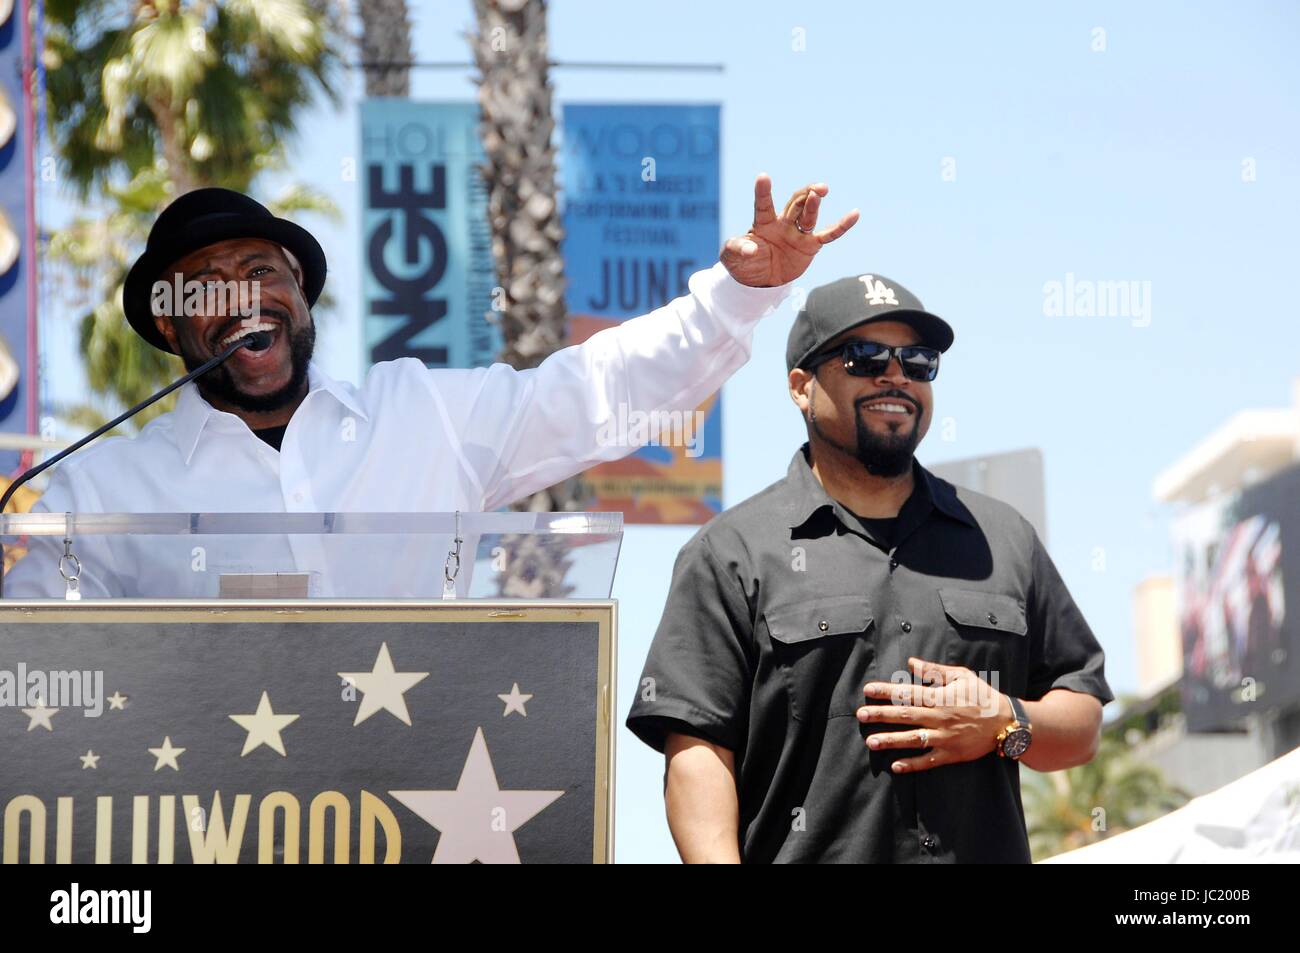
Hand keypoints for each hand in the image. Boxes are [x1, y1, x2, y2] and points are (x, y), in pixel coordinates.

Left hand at [720, 174, 858, 286]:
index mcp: (763, 223)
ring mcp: (798, 233)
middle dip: (804, 195)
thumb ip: (737, 249)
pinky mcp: (810, 246)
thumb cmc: (744, 263)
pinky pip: (828, 235)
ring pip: (809, 216)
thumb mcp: (732, 257)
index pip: (763, 205)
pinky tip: (854, 214)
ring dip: (813, 205)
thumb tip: (752, 249)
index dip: (763, 192)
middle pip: (795, 204)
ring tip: (819, 193)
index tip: (763, 176)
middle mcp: (783, 223)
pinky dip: (841, 226)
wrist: (758, 280)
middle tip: (814, 189)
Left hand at [857, 657, 1011, 773]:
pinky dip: (912, 765)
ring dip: (891, 741)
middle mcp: (939, 717)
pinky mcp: (951, 754)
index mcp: (940, 697)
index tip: (867, 690)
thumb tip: (911, 663)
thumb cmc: (982, 696)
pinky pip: (928, 760)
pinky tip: (895, 766)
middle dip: (881, 715)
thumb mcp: (961, 676)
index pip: (908, 692)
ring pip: (913, 739)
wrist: (1007, 722)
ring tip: (871, 742)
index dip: (886, 691)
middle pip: (905, 715)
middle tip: (860, 715)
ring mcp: (945, 738)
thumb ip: (935, 671)